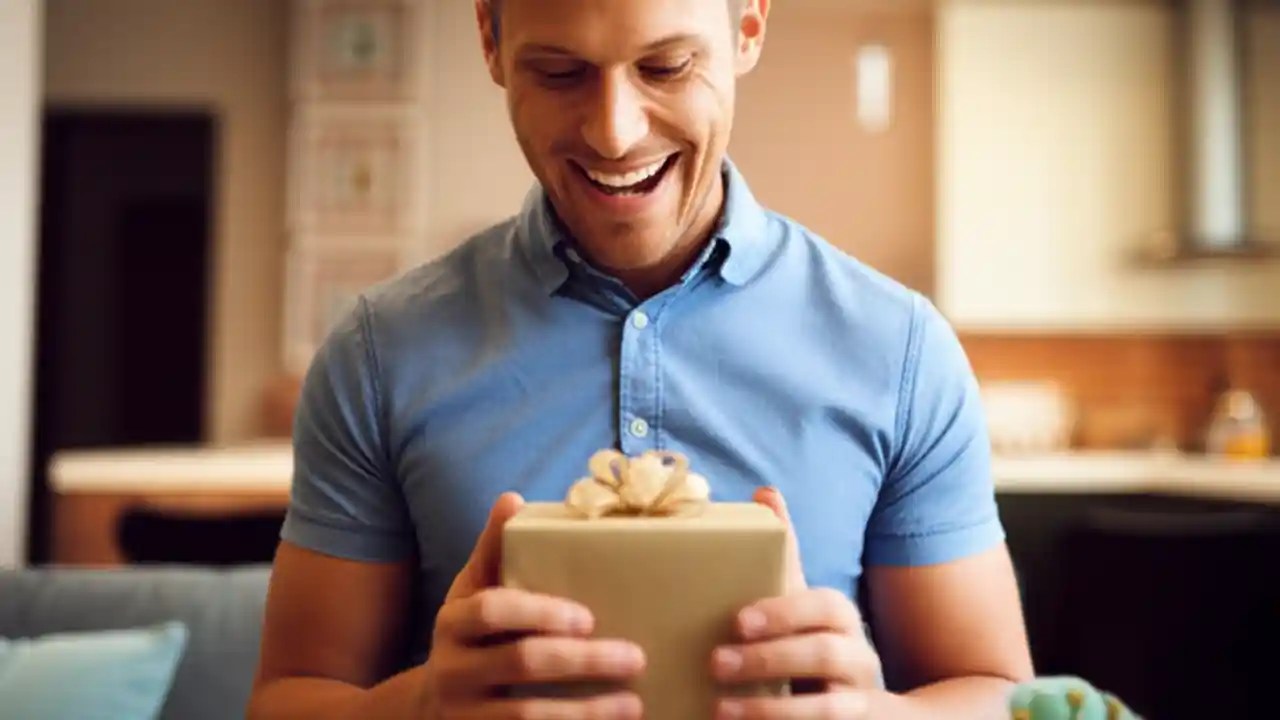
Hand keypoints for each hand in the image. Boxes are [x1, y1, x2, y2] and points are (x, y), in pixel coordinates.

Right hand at [420, 493, 645, 718]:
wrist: (427, 708)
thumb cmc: (469, 636)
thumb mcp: (471, 591)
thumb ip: (494, 549)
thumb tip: (513, 499)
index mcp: (453, 622)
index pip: (493, 611)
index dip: (540, 612)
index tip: (587, 618)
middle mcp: (453, 668)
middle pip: (521, 664)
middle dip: (582, 661)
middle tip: (634, 658)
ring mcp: (466, 714)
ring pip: (526, 716)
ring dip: (585, 712)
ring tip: (633, 705)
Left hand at [710, 488, 881, 718]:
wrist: (870, 706)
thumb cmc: (814, 641)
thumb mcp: (801, 600)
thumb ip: (785, 555)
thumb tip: (765, 492)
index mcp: (841, 616)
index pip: (822, 605)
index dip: (782, 612)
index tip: (737, 621)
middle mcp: (858, 656)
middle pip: (823, 653)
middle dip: (768, 658)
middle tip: (715, 663)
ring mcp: (858, 700)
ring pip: (828, 707)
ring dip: (771, 709)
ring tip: (720, 709)